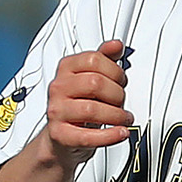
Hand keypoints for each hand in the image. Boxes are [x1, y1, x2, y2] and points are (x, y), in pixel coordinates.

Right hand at [44, 39, 133, 165]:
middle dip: (117, 94)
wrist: (61, 137)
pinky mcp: (60, 135)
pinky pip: (88, 136)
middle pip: (95, 83)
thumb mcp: (90, 77)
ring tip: (124, 119)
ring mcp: (57, 111)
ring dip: (117, 116)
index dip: (115, 70)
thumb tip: (116, 45)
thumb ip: (104, 59)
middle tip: (122, 102)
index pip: (94, 59)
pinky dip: (110, 136)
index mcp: (66, 68)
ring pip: (92, 109)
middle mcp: (59, 87)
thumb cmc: (77, 105)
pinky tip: (120, 133)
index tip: (121, 80)